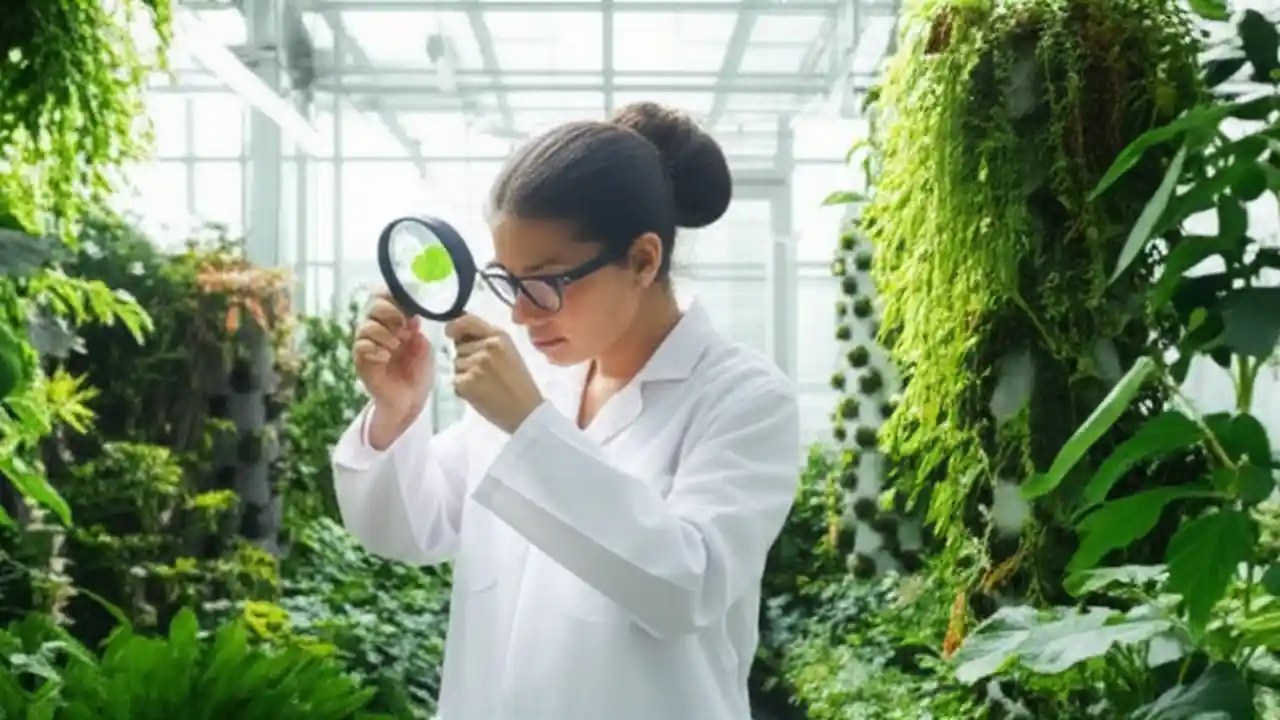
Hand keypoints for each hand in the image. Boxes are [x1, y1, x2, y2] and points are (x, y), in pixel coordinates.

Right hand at [353, 288, 433, 420]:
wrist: (410, 401)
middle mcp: (377, 329)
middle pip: (373, 306)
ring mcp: (367, 345)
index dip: (394, 297)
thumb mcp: (423, 347)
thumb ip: (416, 329)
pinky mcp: (361, 361)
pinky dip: (376, 348)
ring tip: (397, 346)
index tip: (410, 309)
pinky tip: (386, 357)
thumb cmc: (417, 373)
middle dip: (390, 313)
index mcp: (392, 322)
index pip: (383, 297)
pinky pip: (361, 346)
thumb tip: (411, 315)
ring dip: (385, 333)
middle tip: (404, 329)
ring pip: (366, 326)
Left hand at [445, 314, 542, 433]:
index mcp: (499, 336)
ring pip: (455, 363)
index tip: (451, 334)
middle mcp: (486, 347)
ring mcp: (475, 365)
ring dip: (463, 373)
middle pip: (458, 346)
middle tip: (485, 372)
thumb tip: (457, 333)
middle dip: (466, 357)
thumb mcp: (509, 351)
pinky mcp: (466, 383)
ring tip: (483, 383)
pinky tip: (478, 393)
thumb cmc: (519, 382)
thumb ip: (486, 339)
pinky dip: (462, 388)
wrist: (525, 411)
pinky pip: (454, 379)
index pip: (466, 321)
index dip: (455, 326)